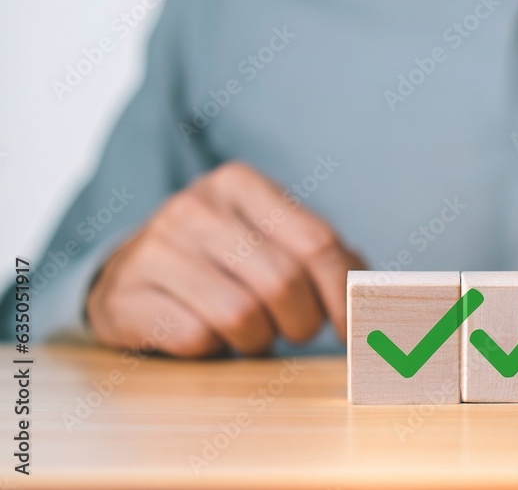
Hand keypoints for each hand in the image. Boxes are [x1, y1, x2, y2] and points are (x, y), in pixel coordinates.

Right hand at [86, 162, 365, 356]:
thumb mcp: (271, 240)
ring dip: (257, 339)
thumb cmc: (223, 262)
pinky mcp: (126, 295)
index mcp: (241, 183)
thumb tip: (378, 294)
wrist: (131, 275)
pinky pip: (197, 337)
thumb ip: (326, 256)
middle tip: (294, 330)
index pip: (318, 242)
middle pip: (283, 281)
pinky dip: (213, 347)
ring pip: (241, 314)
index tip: (352, 329)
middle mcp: (195, 205)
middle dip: (302, 322)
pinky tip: (205, 332)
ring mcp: (155, 247)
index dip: (344, 295)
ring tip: (248, 330)